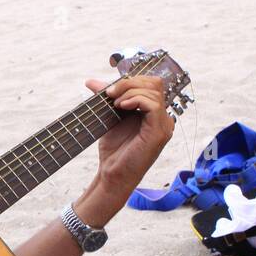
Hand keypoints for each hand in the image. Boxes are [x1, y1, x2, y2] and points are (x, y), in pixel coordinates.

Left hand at [83, 74, 174, 198]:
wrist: (112, 174)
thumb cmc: (114, 150)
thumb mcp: (109, 117)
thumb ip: (106, 98)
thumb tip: (90, 81)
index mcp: (155, 114)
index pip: (152, 84)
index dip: (132, 80)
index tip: (110, 89)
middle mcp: (163, 118)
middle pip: (155, 84)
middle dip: (130, 83)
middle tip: (110, 93)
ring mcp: (164, 125)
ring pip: (153, 92)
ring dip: (130, 91)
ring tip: (114, 103)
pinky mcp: (159, 132)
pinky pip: (153, 105)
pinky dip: (136, 100)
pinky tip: (121, 107)